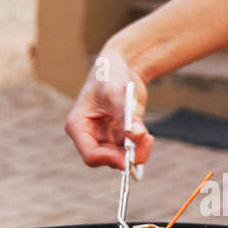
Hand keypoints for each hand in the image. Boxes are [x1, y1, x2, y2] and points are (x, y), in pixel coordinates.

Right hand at [64, 47, 154, 169]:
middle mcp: (90, 136)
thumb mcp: (115, 92)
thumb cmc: (109, 76)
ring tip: (149, 137)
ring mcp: (106, 139)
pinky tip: (147, 137)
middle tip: (147, 142)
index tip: (127, 158)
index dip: (108, 159)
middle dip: (127, 156)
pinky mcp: (120, 137)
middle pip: (108, 159)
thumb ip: (126, 115)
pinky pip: (131, 151)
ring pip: (121, 158)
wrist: (122, 68)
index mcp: (78, 127)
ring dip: (137, 152)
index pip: (90, 155)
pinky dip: (141, 147)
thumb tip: (138, 135)